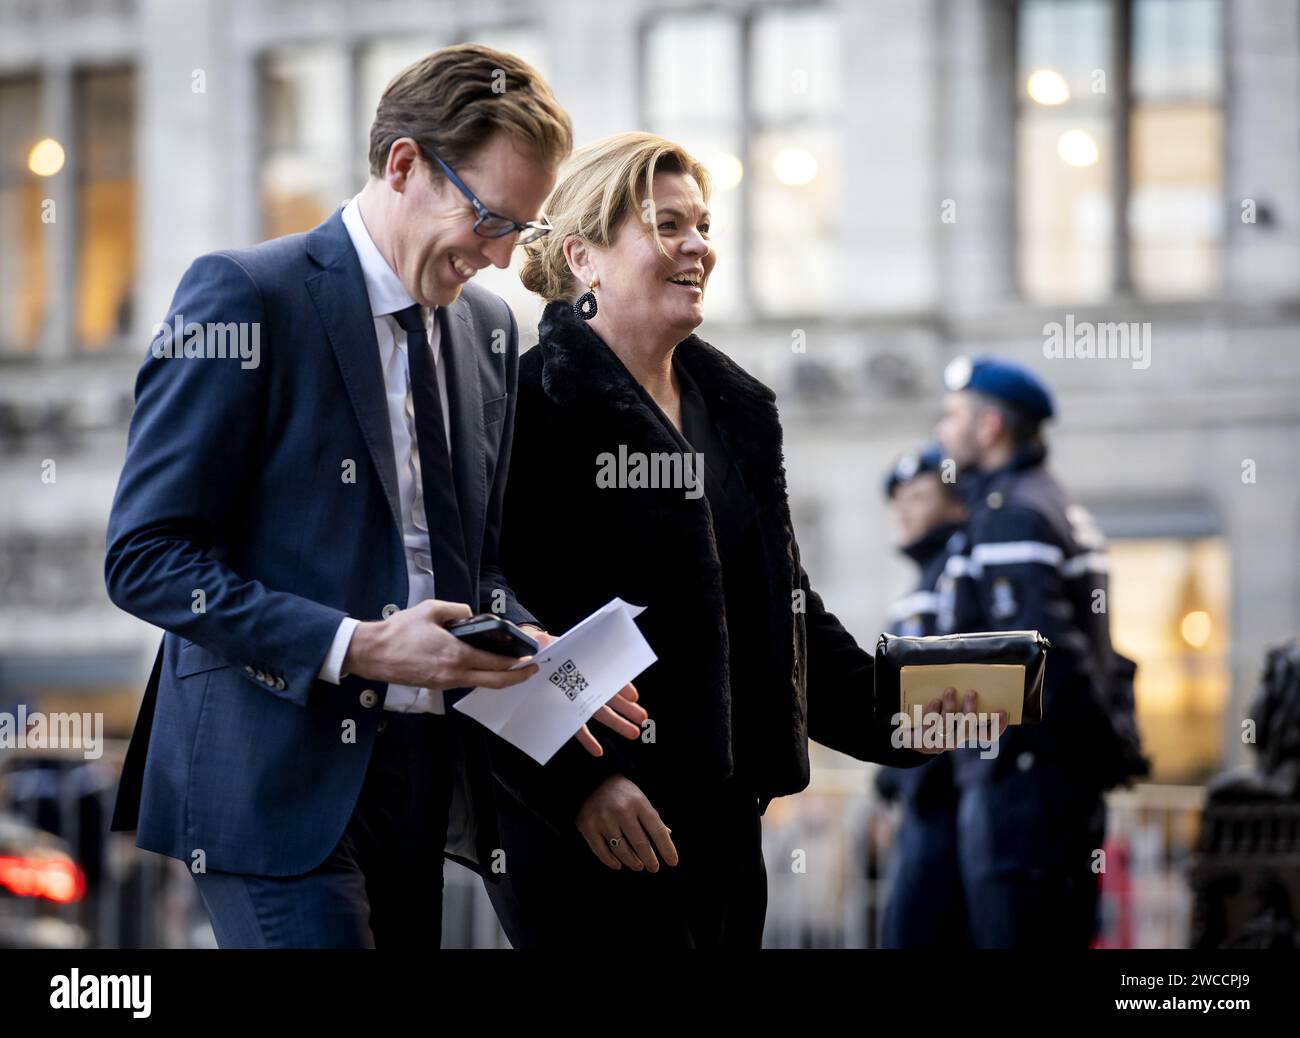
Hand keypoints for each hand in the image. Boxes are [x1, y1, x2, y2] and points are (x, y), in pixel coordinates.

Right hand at [343, 600, 538, 690]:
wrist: (372, 653)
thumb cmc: (398, 632)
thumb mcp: (431, 609)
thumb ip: (457, 610)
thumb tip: (471, 614)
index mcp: (456, 655)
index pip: (496, 662)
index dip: (517, 660)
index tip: (530, 655)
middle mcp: (454, 673)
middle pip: (496, 681)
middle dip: (518, 676)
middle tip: (532, 668)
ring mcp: (446, 683)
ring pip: (481, 684)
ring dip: (500, 677)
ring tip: (513, 666)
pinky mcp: (437, 685)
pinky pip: (466, 682)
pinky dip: (481, 676)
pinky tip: (485, 666)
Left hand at [520, 626, 648, 757]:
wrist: (528, 662)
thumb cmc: (541, 653)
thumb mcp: (546, 644)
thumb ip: (547, 645)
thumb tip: (543, 644)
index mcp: (585, 666)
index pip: (606, 675)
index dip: (620, 686)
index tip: (632, 696)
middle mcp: (585, 684)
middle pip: (609, 697)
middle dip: (627, 708)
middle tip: (642, 718)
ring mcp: (578, 700)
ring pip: (601, 713)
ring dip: (617, 723)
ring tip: (634, 733)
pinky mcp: (566, 714)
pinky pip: (578, 728)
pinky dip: (588, 740)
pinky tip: (598, 751)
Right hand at [575, 775, 677, 871]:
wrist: (591, 780)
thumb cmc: (622, 792)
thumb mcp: (640, 798)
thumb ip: (652, 817)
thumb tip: (668, 836)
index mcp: (639, 802)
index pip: (657, 830)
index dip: (667, 849)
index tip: (673, 862)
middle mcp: (622, 811)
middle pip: (641, 844)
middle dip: (650, 860)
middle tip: (654, 868)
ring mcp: (604, 820)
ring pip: (622, 851)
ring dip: (632, 862)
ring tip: (638, 866)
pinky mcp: (587, 827)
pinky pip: (602, 852)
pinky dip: (612, 862)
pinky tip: (619, 865)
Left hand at [915, 687, 1008, 753]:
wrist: (910, 738)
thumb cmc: (935, 719)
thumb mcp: (950, 713)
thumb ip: (960, 704)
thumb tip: (966, 682)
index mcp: (965, 734)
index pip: (987, 735)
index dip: (998, 726)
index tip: (1003, 710)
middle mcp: (955, 740)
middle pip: (967, 727)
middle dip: (970, 709)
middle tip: (971, 692)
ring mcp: (940, 742)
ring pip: (948, 725)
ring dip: (950, 706)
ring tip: (950, 690)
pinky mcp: (924, 740)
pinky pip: (930, 725)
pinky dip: (933, 711)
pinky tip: (935, 700)